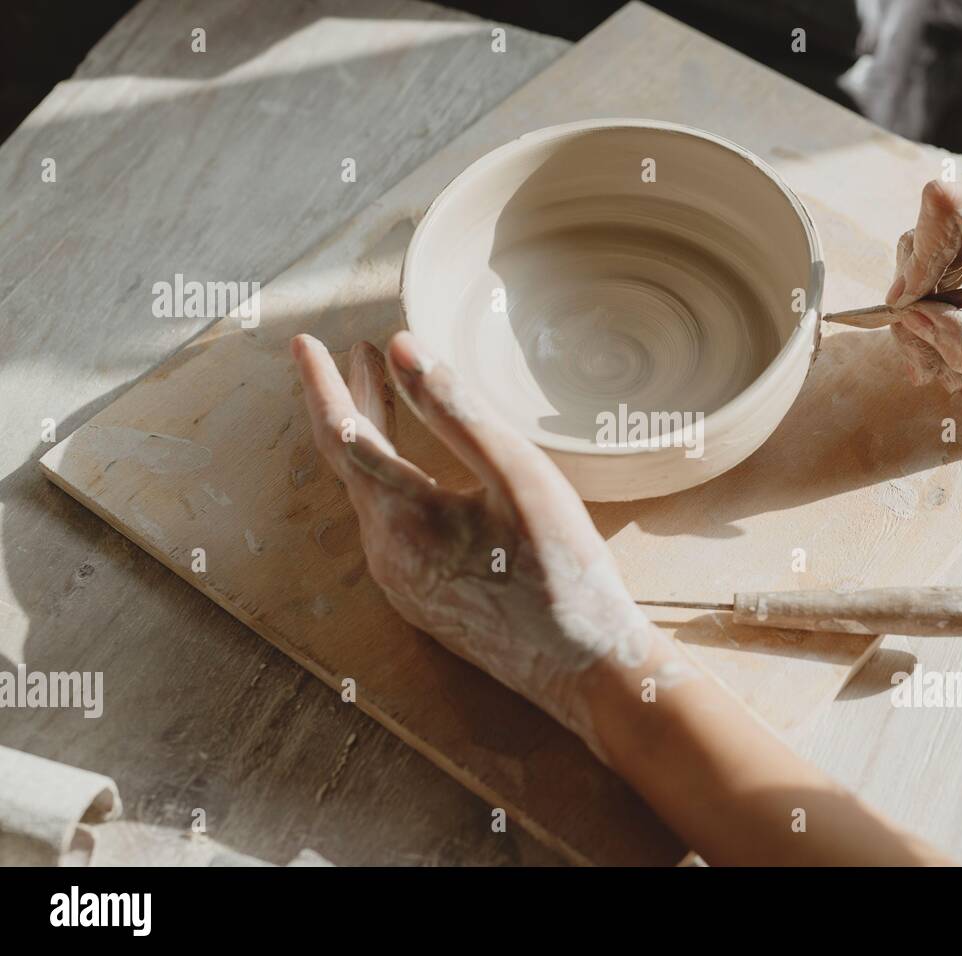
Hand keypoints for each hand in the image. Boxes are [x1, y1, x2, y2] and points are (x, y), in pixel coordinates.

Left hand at [291, 331, 682, 753]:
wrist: (586, 670)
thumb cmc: (563, 571)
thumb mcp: (518, 476)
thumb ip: (456, 410)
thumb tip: (403, 349)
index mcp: (401, 520)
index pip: (343, 434)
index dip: (324, 383)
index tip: (306, 342)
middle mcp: (386, 555)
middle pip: (353, 465)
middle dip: (355, 403)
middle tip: (355, 355)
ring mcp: (402, 584)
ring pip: (374, 497)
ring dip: (376, 443)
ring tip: (388, 400)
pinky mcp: (423, 601)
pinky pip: (394, 528)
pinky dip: (394, 484)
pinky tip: (419, 471)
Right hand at [887, 175, 961, 388]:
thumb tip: (916, 322)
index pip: (950, 206)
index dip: (919, 256)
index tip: (909, 311)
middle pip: (931, 230)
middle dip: (916, 298)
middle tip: (922, 363)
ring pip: (930, 249)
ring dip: (922, 308)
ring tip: (937, 365)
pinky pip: (947, 260)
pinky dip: (938, 303)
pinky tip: (948, 343)